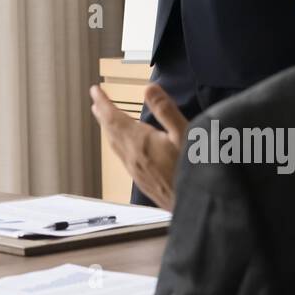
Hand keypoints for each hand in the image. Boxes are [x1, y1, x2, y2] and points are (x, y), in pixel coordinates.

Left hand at [89, 83, 187, 210]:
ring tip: (105, 121)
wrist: (198, 206)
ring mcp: (137, 172)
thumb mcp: (185, 133)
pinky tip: (125, 148)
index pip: (113, 118)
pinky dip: (118, 145)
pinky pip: (124, 158)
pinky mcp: (144, 183)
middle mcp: (133, 158)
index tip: (95, 90)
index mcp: (140, 143)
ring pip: (116, 146)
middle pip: (111, 132)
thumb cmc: (195, 170)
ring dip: (109, 130)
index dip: (103, 102)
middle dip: (103, 115)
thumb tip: (149, 89)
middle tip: (96, 102)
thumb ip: (166, 110)